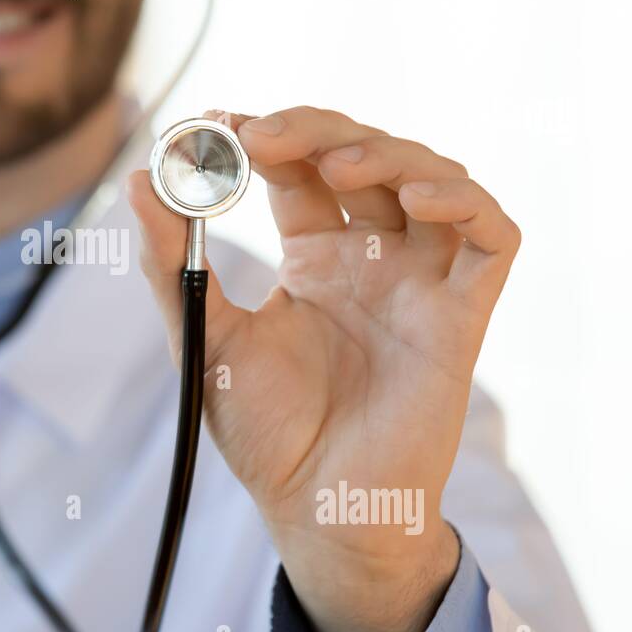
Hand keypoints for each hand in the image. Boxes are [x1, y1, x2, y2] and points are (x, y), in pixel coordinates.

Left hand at [128, 107, 520, 631]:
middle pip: (366, 156)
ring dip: (389, 153)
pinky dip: (466, 203)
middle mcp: (373, 259)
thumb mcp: (207, 335)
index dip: (268, 135)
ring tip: (331, 162)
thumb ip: (173, 262)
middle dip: (317, 131)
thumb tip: (139, 180)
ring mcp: (420, 283)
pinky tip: (417, 197)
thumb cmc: (266, 432)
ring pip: (433, 179)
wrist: (316, 509)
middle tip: (261, 135)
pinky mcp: (461, 317)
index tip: (219, 122)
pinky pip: (492, 241)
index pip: (303, 169)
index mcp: (316, 258)